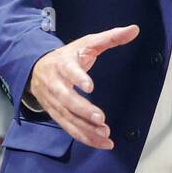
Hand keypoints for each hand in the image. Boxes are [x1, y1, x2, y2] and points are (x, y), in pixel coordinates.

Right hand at [26, 25, 138, 149]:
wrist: (36, 68)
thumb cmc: (68, 55)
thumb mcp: (86, 43)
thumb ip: (110, 38)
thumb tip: (135, 29)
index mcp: (62, 64)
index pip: (69, 71)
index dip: (78, 78)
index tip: (90, 86)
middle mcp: (55, 84)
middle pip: (66, 99)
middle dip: (83, 110)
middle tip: (101, 118)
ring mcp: (53, 102)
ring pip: (68, 118)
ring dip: (86, 128)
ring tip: (105, 134)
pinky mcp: (56, 115)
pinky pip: (69, 128)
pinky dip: (85, 137)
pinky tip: (102, 142)